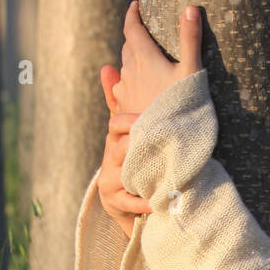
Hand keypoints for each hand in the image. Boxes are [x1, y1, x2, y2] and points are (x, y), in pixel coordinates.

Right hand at [96, 67, 151, 237]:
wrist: (124, 200)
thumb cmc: (131, 160)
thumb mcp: (125, 132)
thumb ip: (118, 101)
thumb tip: (107, 66)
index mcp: (115, 138)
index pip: (116, 123)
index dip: (131, 121)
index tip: (150, 119)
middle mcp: (110, 158)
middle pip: (118, 147)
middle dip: (138, 145)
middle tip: (160, 142)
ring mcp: (110, 181)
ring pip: (123, 173)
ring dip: (142, 173)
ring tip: (162, 171)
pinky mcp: (114, 202)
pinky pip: (127, 202)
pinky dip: (142, 202)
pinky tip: (156, 200)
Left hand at [104, 0, 203, 116]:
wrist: (166, 142)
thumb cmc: (184, 105)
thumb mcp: (191, 70)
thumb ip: (190, 39)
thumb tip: (191, 7)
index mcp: (144, 58)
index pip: (131, 28)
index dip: (132, 14)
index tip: (135, 5)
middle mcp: (129, 71)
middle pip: (128, 47)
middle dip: (135, 38)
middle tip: (146, 33)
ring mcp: (123, 91)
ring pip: (124, 68)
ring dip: (132, 62)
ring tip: (146, 64)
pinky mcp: (121, 108)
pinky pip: (120, 89)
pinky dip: (128, 82)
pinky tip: (138, 89)